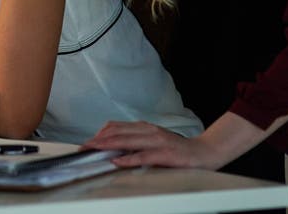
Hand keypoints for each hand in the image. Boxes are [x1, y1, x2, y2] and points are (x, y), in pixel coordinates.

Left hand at [83, 120, 217, 169]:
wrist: (203, 152)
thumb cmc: (176, 149)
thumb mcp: (152, 141)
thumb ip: (135, 142)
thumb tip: (113, 149)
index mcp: (144, 127)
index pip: (116, 127)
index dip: (99, 134)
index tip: (86, 142)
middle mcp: (149, 131)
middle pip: (117, 132)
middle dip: (98, 140)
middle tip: (84, 147)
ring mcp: (157, 141)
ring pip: (127, 141)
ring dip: (108, 146)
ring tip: (94, 150)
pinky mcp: (165, 153)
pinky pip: (143, 156)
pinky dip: (128, 158)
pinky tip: (117, 161)